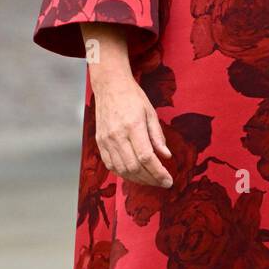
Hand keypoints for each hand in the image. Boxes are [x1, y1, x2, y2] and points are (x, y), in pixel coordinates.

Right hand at [93, 71, 172, 187]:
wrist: (110, 86)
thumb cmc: (133, 97)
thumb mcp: (151, 112)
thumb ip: (158, 136)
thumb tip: (166, 156)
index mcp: (133, 126)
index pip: (146, 157)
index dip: (158, 172)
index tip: (168, 180)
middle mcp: (117, 135)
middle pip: (134, 167)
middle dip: (150, 179)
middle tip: (162, 182)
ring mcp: (106, 140)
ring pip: (122, 170)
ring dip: (138, 179)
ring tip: (151, 180)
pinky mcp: (100, 143)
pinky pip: (111, 165)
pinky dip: (124, 174)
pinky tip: (134, 174)